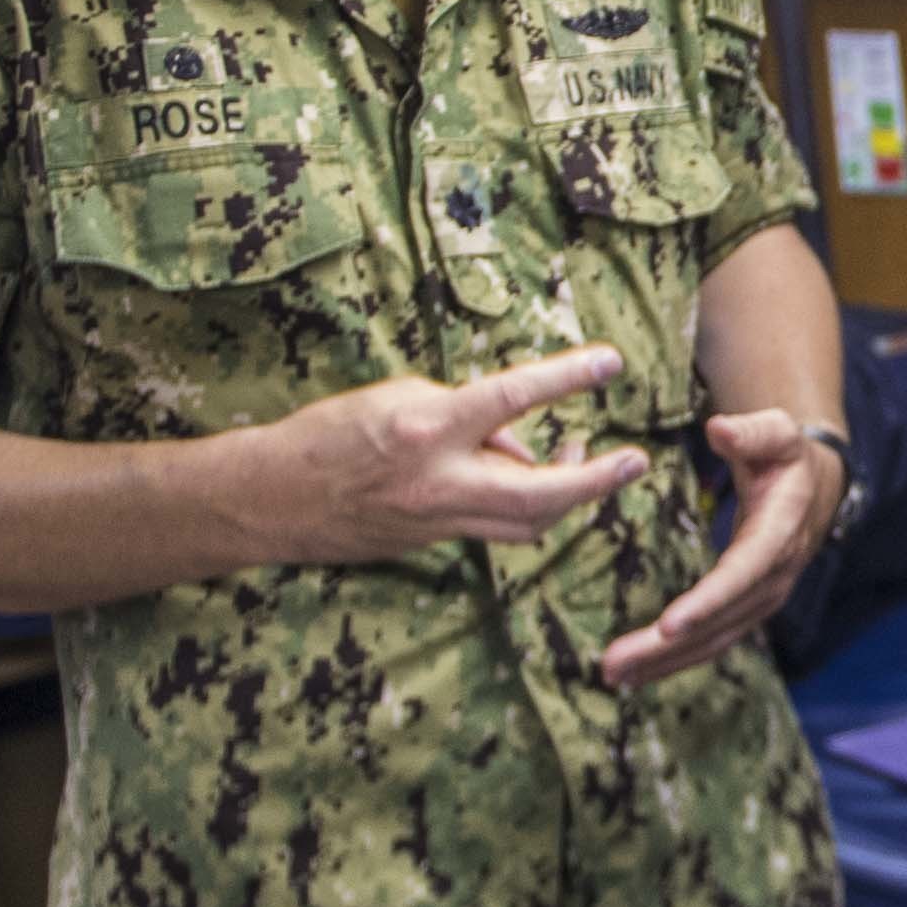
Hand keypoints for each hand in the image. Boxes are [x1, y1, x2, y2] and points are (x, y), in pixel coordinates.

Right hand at [245, 345, 648, 564]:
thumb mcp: (401, 398)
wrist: (271, 499)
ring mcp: (437, 521)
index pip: (514, 396)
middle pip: (542, 493)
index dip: (568, 377)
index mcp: (429, 429)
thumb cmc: (328, 434)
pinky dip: (519, 506)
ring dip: (566, 497)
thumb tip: (514, 436)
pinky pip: (494, 530)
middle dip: (597, 480)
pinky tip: (521, 477)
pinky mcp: (432, 545)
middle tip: (635, 461)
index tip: (612, 362)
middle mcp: (439, 482)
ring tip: (584, 461)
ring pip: (527, 524)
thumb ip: (466, 414)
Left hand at [601, 410, 842, 690]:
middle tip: (612, 664)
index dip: (708, 601)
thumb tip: (717, 429)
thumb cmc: (786, 455)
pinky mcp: (746, 610)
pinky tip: (635, 672)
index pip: (743, 573)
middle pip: (720, 621)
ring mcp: (762, 599)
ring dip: (663, 662)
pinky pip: (711, 642)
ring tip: (613, 675)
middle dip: (667, 647)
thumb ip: (749, 432)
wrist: (814, 489)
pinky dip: (674, 660)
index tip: (670, 624)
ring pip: (713, 641)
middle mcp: (775, 576)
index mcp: (780, 532)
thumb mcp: (777, 432)